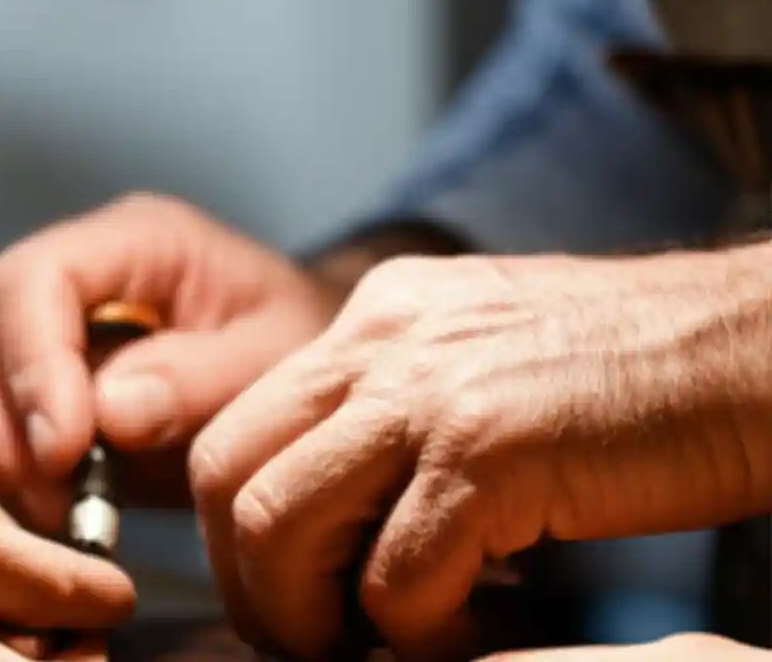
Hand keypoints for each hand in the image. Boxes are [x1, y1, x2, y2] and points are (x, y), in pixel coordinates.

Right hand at [0, 194, 343, 527]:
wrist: (306, 370)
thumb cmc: (302, 349)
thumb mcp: (279, 361)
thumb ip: (202, 380)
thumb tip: (107, 414)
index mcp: (135, 240)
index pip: (34, 277)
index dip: (31, 364)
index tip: (64, 452)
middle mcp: (71, 273)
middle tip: (48, 498)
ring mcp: (41, 328)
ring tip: (54, 517)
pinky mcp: (32, 384)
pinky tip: (47, 520)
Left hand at [191, 245, 771, 659]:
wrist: (757, 345)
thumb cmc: (633, 377)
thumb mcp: (480, 366)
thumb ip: (395, 422)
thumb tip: (335, 523)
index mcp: (375, 318)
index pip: (238, 428)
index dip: (238, 533)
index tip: (279, 594)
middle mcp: (381, 338)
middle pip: (229, 476)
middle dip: (251, 584)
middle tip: (307, 638)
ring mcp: (430, 388)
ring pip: (280, 526)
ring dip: (309, 618)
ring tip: (377, 642)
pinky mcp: (491, 450)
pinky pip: (396, 580)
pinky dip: (420, 633)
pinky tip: (482, 626)